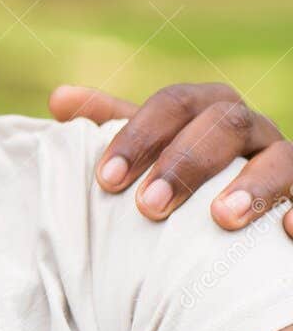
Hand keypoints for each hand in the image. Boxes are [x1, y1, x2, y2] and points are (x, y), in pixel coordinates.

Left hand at [50, 83, 292, 238]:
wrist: (226, 213)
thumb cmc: (174, 177)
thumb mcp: (145, 150)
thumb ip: (109, 126)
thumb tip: (60, 98)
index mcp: (202, 108)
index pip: (172, 105)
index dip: (139, 136)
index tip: (106, 180)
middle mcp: (248, 127)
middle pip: (223, 124)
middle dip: (186, 163)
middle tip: (149, 206)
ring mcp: (285, 160)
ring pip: (282, 157)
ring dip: (253, 185)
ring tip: (222, 219)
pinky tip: (286, 231)